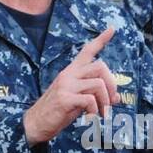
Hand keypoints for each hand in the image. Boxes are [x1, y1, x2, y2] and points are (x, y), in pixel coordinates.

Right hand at [23, 27, 118, 145]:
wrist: (35, 123)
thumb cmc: (58, 111)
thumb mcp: (79, 100)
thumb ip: (95, 95)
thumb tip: (117, 97)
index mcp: (71, 72)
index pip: (87, 51)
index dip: (101, 40)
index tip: (112, 29)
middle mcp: (68, 74)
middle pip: (100, 66)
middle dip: (112, 83)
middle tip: (112, 101)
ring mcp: (66, 85)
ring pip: (98, 83)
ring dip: (105, 101)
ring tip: (102, 113)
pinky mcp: (64, 98)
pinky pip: (89, 99)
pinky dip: (94, 110)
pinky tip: (90, 117)